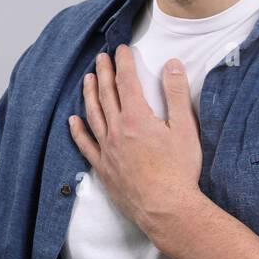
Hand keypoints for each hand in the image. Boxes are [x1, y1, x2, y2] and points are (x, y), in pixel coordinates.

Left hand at [68, 45, 204, 243]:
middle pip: (106, 94)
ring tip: (86, 79)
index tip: (122, 49)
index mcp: (136, 117)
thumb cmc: (179, 171)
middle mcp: (116, 130)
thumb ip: (177, 95)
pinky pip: (85, 144)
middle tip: (101, 57)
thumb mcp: (185, 129)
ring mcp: (107, 149)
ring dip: (89, 94)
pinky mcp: (103, 168)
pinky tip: (73, 121)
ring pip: (92, 114)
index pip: (126, 81)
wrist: (167, 209)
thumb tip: (172, 65)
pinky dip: (78, 130)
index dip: (124, 63)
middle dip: (103, 72)